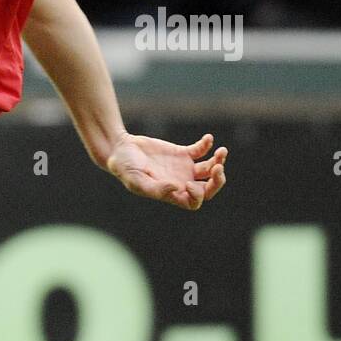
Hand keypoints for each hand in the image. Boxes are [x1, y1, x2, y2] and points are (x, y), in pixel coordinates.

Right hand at [106, 132, 227, 210]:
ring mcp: (183, 168)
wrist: (119, 149)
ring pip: (209, 169)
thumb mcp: (136, 180)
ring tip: (221, 151)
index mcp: (171, 194)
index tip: (188, 183)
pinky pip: (200, 151)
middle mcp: (181, 183)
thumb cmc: (124, 168)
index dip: (198, 195)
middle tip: (218, 168)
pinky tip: (208, 138)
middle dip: (217, 180)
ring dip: (218, 161)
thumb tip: (177, 188)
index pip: (194, 202)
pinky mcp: (181, 153)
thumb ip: (155, 188)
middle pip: (208, 189)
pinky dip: (207, 145)